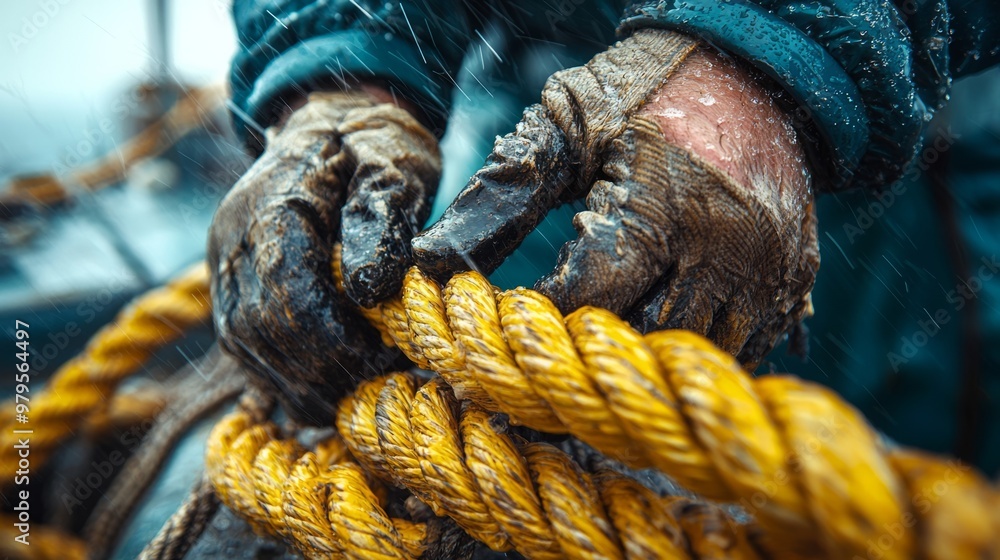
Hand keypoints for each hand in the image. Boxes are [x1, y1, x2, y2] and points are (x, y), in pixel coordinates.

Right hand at [208, 90, 439, 421]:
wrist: (329, 127)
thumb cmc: (370, 146)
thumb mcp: (390, 163)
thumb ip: (381, 216)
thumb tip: (369, 289)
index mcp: (269, 205)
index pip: (286, 290)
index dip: (334, 337)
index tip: (384, 356)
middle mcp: (231, 242)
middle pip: (261, 329)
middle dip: (323, 369)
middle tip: (378, 383)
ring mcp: (223, 268)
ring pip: (246, 348)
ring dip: (303, 383)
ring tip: (358, 392)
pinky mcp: (229, 290)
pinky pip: (245, 349)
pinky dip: (286, 378)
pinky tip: (330, 387)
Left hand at [411, 30, 818, 364]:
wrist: (752, 65)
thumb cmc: (644, 89)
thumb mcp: (566, 123)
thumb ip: (503, 194)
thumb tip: (431, 259)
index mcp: (660, 208)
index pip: (584, 301)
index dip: (534, 325)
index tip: (496, 332)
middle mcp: (722, 250)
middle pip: (638, 342)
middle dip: (583, 356)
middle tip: (539, 355)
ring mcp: (767, 272)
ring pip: (691, 357)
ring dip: (639, 362)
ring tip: (593, 353)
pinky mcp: (794, 280)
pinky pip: (740, 348)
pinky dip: (689, 350)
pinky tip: (652, 331)